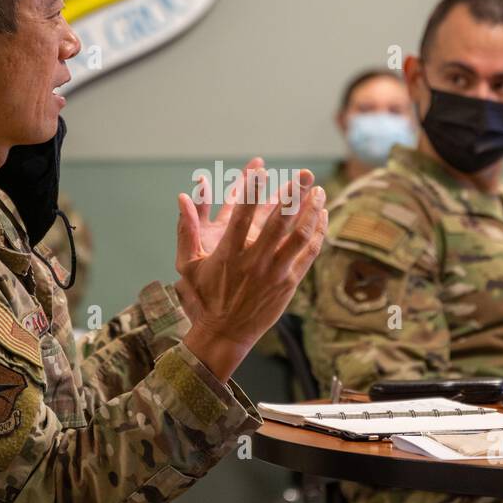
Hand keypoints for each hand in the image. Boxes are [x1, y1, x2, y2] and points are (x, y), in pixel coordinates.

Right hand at [175, 164, 327, 381]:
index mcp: (230, 252)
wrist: (226, 332)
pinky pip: (308, 254)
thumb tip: (181, 197)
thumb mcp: (189, 265)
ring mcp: (275, 272)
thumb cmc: (206, 296)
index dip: (251, 190)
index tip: (260, 169)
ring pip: (300, 236)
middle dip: (294, 194)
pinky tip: (322, 216)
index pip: (242, 214)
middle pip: (279, 221)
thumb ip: (186, 229)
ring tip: (319, 191)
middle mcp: (255, 260)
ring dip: (312, 211)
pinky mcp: (289, 282)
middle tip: (306, 174)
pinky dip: (317, 233)